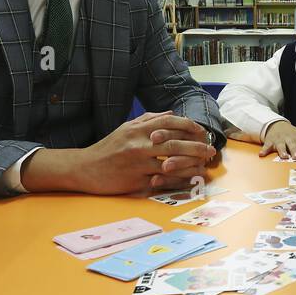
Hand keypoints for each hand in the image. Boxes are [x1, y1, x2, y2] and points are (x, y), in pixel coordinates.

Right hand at [21, 112, 215, 194]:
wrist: (84, 169)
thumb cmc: (108, 148)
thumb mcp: (126, 128)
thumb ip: (149, 119)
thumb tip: (172, 113)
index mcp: (137, 129)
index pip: (169, 122)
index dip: (188, 125)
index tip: (202, 131)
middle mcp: (138, 144)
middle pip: (174, 142)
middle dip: (196, 146)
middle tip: (210, 150)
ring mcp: (137, 163)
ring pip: (171, 163)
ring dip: (191, 165)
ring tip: (204, 166)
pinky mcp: (136, 181)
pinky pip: (162, 180)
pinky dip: (178, 180)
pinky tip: (190, 180)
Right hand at [260, 120, 295, 158]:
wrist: (277, 125)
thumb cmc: (291, 133)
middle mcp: (288, 139)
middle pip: (292, 145)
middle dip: (295, 150)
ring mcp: (279, 140)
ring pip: (281, 145)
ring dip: (282, 151)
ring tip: (284, 157)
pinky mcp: (270, 141)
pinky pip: (266, 146)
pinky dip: (264, 150)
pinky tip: (262, 154)